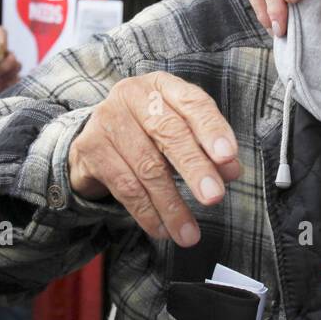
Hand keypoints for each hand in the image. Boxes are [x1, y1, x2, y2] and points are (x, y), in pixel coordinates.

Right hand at [66, 72, 241, 245]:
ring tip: (189, 233)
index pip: (193, 103)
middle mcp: (132, 95)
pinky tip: (162, 229)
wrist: (95, 139)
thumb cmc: (149, 134)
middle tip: (214, 197)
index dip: (212, 130)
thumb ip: (208, 148)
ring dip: (172, 205)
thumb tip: (231, 171)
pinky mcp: (89, 148)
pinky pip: (125, 187)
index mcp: (163, 86)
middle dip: (195, 169)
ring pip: (147, 167)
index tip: (228, 157)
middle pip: (170, 134)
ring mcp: (106, 120)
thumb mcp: (182, 133)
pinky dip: (147, 213)